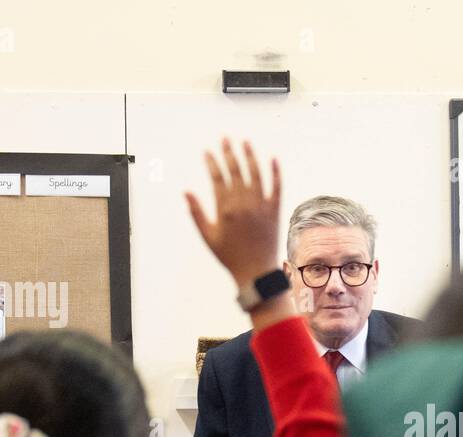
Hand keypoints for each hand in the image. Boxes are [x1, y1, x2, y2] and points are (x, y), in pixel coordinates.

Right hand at [186, 139, 282, 288]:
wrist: (256, 273)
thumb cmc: (229, 257)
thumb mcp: (208, 237)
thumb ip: (197, 213)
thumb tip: (186, 192)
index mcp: (225, 209)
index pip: (217, 178)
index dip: (212, 163)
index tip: (207, 151)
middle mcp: (243, 204)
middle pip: (235, 171)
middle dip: (229, 153)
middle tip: (225, 138)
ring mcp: (261, 207)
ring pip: (256, 175)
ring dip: (250, 156)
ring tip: (245, 142)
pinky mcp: (275, 212)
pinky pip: (276, 188)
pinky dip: (275, 173)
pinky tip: (273, 158)